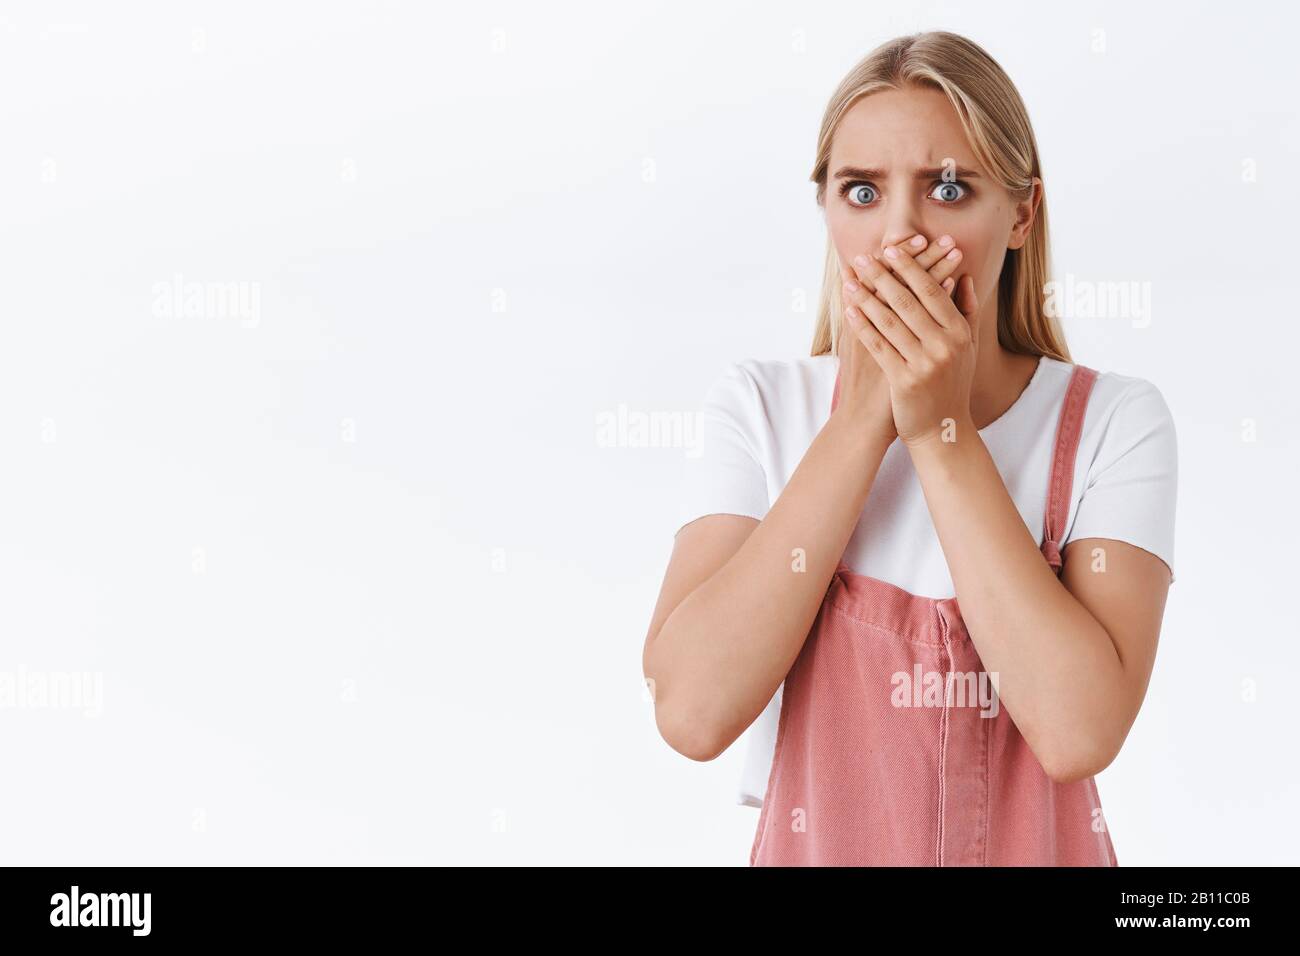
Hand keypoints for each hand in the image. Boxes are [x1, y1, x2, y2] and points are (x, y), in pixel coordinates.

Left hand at [841, 239, 980, 447]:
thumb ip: (966, 311)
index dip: (909, 267)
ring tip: (849, 280)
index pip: (931, 290)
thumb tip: (964, 275)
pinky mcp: (904, 380)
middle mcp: (944, 345)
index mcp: (959, 332)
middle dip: (882, 276)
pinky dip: (863, 326)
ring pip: (889, 321)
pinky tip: (849, 310)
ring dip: (866, 297)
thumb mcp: (967, 347)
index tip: (890, 249)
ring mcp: (925, 363)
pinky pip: (879, 346)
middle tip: (863, 257)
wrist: (943, 430)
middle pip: (907, 301)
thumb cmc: (952, 384)